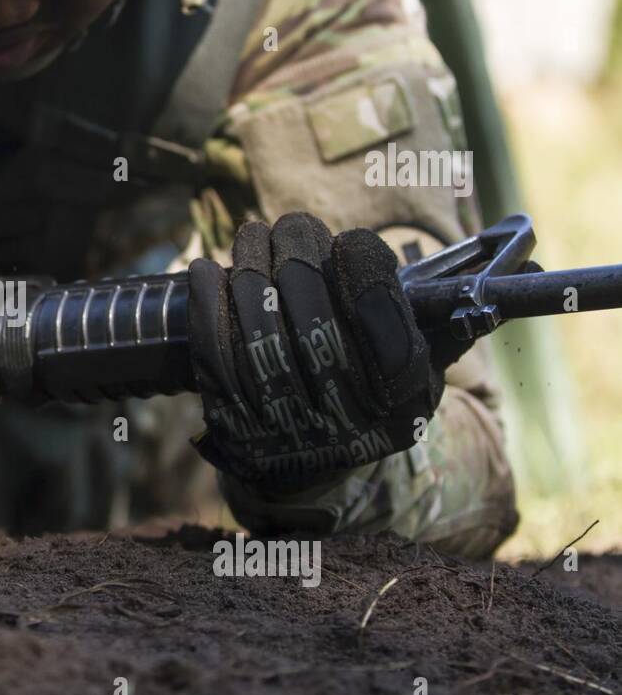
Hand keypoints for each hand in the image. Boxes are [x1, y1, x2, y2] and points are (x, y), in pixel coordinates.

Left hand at [186, 212, 447, 489]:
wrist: (312, 467)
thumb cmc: (370, 397)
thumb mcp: (420, 369)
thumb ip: (439, 323)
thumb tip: (488, 276)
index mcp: (401, 398)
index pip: (382, 316)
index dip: (361, 266)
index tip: (347, 241)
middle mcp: (345, 419)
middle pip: (313, 317)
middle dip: (297, 255)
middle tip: (290, 227)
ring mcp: (285, 428)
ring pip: (259, 330)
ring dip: (249, 268)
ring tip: (253, 238)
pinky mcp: (234, 425)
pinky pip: (213, 354)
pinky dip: (207, 304)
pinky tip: (208, 270)